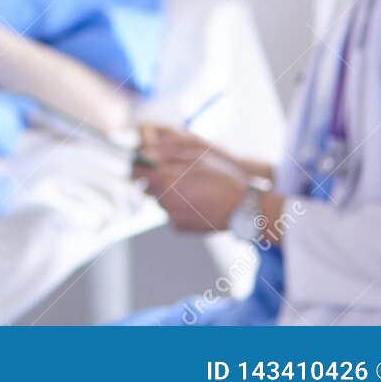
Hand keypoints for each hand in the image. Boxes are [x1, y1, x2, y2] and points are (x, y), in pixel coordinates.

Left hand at [134, 125, 250, 232]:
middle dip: (157, 179)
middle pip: (147, 187)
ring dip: (169, 193)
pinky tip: (196, 203)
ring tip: (193, 189)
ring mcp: (170, 216)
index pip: (136, 172)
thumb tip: (145, 153)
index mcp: (164, 179)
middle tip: (178, 175)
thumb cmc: (223, 178)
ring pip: (160, 200)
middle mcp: (164, 200)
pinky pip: (170, 214)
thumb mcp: (195, 156)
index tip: (146, 162)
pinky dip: (178, 208)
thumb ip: (166, 154)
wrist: (244, 208)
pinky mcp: (178, 227)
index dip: (141, 165)